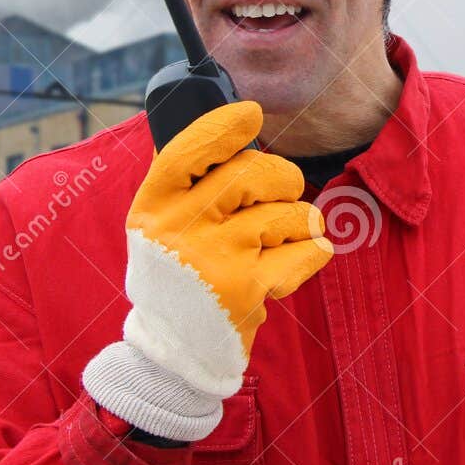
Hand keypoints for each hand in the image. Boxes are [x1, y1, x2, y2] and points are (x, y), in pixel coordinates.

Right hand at [83, 100, 332, 439]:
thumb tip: (225, 130)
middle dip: (281, 177)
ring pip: (288, 212)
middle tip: (285, 189)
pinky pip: (307, 251)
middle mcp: (180, 229)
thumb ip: (181, 185)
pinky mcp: (249, 289)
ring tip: (288, 233)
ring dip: (300, 220)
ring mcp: (216, 259)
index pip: (186, 153)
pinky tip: (297, 257)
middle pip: (251, 174)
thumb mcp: (156, 228)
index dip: (222, 127)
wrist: (174, 350)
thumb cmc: (173, 277)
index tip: (252, 113)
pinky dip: (312, 251)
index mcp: (152, 207)